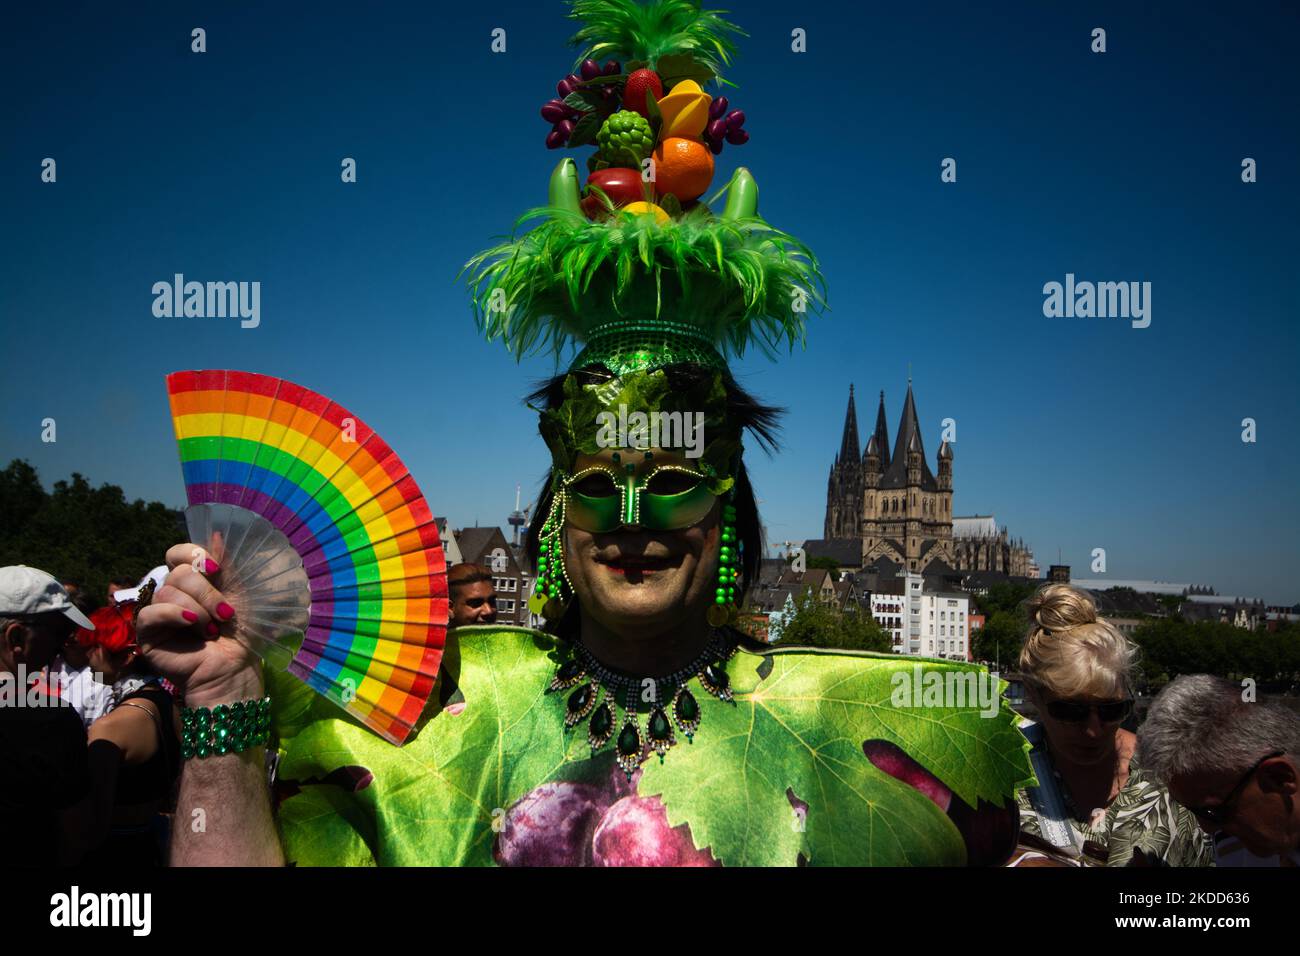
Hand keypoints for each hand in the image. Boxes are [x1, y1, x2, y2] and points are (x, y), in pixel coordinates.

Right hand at [136, 542, 261, 707]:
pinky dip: (173, 614)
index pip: (178, 553)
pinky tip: (192, 624)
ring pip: (167, 591)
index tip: (216, 568)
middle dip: (207, 592)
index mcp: (194, 581)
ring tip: (213, 629)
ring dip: (197, 609)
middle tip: (226, 615)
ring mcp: (159, 613)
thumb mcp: (239, 594)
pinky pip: (149, 612)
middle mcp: (174, 593)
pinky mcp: (147, 634)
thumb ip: (227, 565)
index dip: (193, 553)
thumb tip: (217, 532)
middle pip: (178, 573)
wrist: (235, 668)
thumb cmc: (241, 634)